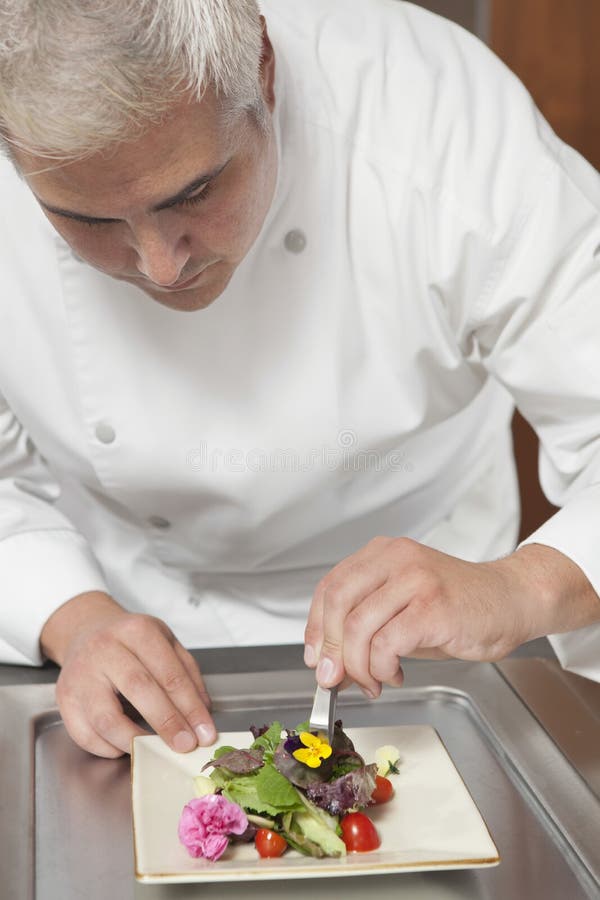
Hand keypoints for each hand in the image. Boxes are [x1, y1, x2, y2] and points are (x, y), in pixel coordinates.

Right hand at [40, 591, 215, 757]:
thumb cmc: (131, 642)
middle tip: (185, 745)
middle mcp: (105, 649)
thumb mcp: (166, 643)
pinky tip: (127, 747)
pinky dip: (109, 748)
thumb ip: (187, 675)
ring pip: (106, 719)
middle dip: (167, 723)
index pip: (169, 674)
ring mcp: (81, 675)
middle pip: (139, 690)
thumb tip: (202, 714)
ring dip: (135, 741)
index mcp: (137, 631)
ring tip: (155, 750)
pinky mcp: (64, 699)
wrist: (86, 631)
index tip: (205, 732)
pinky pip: (85, 735)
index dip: (190, 707)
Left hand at [304, 537, 599, 696]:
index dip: (315, 626)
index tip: (314, 657)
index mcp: (382, 553)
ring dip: (358, 667)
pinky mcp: (432, 606)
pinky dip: (383, 668)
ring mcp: (414, 580)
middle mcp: (395, 559)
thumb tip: (331, 663)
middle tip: (334, 678)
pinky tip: (395, 675)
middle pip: (337, 604)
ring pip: (358, 628)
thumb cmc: (459, 606)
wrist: (512, 600)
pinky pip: (387, 644)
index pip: (330, 587)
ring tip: (374, 681)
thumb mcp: (403, 608)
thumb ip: (367, 628)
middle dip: (330, 650)